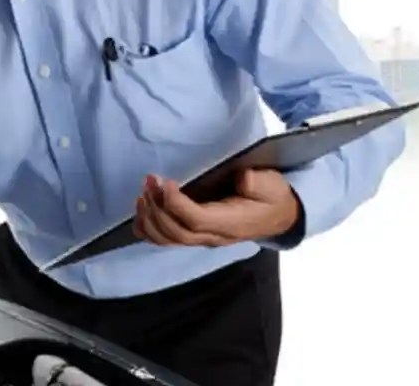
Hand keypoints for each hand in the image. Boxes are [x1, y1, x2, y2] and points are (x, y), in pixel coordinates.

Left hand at [133, 169, 299, 246]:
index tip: (166, 182)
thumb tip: (243, 178)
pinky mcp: (195, 235)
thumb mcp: (272, 185)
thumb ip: (258, 182)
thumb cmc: (272, 197)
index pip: (197, 220)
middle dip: (157, 207)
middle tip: (149, 181)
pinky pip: (166, 240)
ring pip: (168, 239)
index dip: (176, 204)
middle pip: (177, 232)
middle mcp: (214, 236)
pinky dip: (148, 229)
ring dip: (150, 217)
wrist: (278, 216)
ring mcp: (203, 239)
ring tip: (143, 192)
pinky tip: (141, 210)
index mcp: (232, 223)